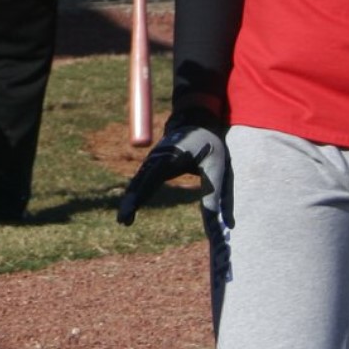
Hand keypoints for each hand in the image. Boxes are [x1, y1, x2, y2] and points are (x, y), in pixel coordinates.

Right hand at [117, 99, 227, 225]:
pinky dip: (134, 197)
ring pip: (137, 183)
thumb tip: (225, 224)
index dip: (142, 192)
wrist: (194, 123)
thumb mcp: (217, 167)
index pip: (154, 176)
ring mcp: (152, 162)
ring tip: (124, 222)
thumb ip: (215, 194)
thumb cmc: (209, 145)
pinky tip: (129, 214)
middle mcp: (157, 158)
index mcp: (173, 156)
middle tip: (122, 221)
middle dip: (131, 201)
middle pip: (141, 181)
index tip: (133, 206)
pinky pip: (140, 184)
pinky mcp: (151, 167)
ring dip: (130, 202)